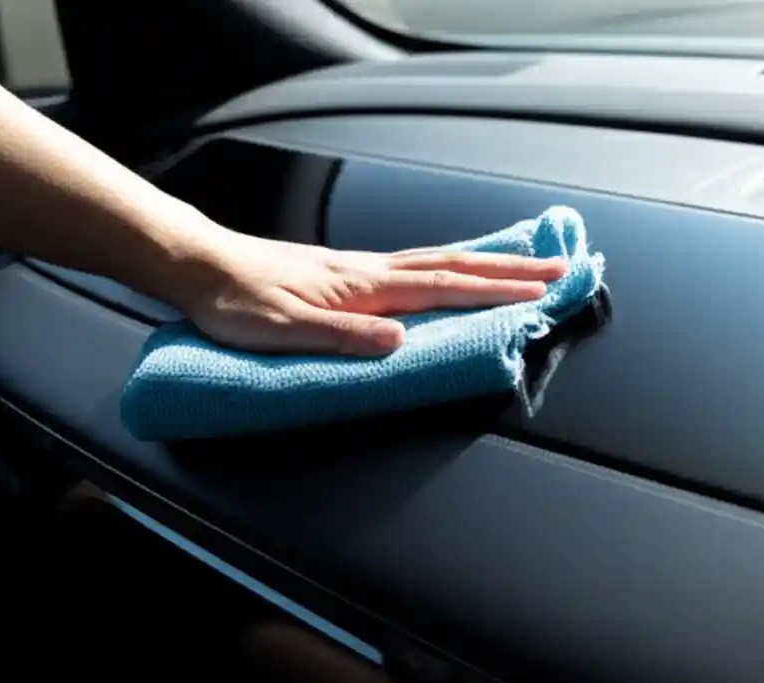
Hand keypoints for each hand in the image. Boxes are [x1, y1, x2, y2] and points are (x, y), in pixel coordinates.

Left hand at [168, 228, 567, 355]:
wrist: (203, 267)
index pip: (443, 287)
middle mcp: (372, 270)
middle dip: (511, 269)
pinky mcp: (351, 271)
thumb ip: (342, 337)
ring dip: (489, 262)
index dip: (495, 291)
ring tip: (528, 264)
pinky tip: (457, 268)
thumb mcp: (282, 330)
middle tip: (559, 269)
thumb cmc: (238, 303)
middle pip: (456, 265)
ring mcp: (364, 267)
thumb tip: (399, 342)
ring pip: (441, 260)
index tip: (541, 292)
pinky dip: (454, 263)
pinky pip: (420, 263)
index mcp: (364, 286)